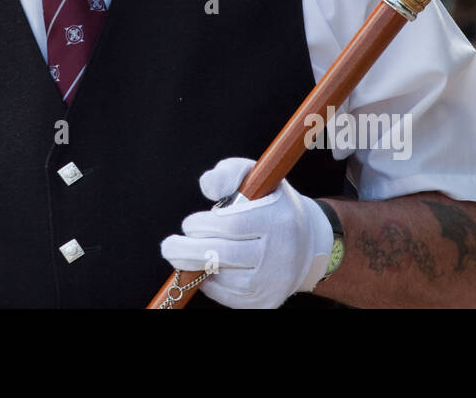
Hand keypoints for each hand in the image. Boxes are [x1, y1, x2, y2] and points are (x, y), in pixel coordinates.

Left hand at [160, 157, 333, 308]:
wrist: (306, 242)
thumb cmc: (269, 204)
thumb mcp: (254, 177)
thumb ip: (227, 173)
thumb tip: (208, 188)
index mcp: (278, 220)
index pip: (232, 225)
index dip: (203, 225)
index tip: (189, 224)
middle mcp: (281, 254)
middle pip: (222, 255)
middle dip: (187, 251)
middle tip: (169, 246)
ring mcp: (275, 281)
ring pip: (223, 278)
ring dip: (198, 267)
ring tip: (189, 255)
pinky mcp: (267, 302)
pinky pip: (229, 297)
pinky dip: (211, 285)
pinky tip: (208, 270)